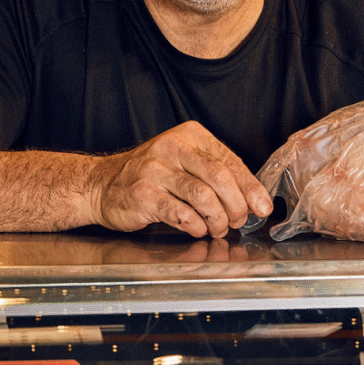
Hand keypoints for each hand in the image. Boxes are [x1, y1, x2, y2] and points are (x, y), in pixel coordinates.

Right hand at [91, 121, 273, 238]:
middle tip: (238, 220)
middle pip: (220, 177)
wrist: (101, 184)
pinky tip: (196, 229)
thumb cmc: (149, 175)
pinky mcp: (143, 194)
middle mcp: (172, 147)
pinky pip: (181, 214)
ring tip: (218, 228)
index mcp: (189, 135)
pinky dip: (196, 226)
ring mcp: (155, 170)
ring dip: (217, 219)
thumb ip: (213, 173)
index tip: (262, 207)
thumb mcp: (182, 161)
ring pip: (203, 196)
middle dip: (236, 205)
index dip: (251, 188)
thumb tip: (250, 198)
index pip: (230, 160)